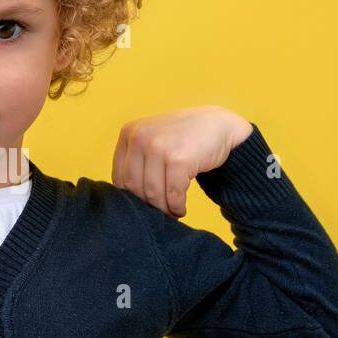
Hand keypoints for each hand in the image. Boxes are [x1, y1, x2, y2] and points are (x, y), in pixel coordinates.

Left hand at [111, 106, 252, 217]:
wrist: (218, 124)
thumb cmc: (182, 139)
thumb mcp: (152, 140)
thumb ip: (136, 163)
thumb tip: (128, 204)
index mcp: (128, 133)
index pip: (120, 177)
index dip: (132, 197)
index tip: (145, 205)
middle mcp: (140, 137)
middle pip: (134, 187)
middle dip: (149, 205)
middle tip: (161, 212)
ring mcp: (159, 147)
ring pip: (153, 193)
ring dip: (164, 209)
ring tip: (172, 212)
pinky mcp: (178, 159)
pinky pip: (173, 194)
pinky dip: (177, 206)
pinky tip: (181, 209)